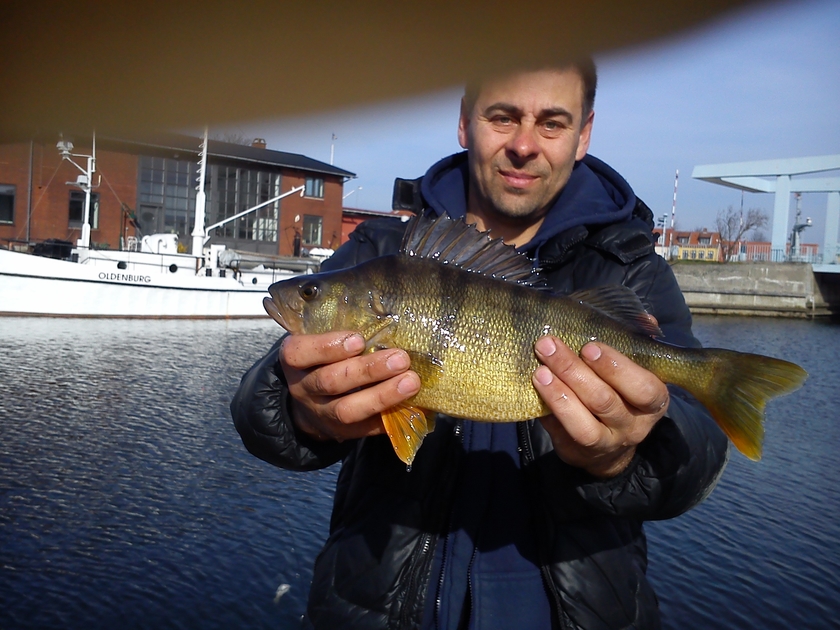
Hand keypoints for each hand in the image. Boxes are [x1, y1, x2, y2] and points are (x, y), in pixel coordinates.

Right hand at [280, 331, 420, 441]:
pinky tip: (412, 406)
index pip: (300, 354)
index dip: (328, 347)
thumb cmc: (324, 359)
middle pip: (331, 381)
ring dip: (382, 395)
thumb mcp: (320, 341)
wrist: (310, 402)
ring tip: (410, 382)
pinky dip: (390, 417)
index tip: (359, 340)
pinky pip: (365, 429)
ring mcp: (321, 414)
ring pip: (347, 410)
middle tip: (400, 359)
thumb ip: (342, 335)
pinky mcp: (341, 433)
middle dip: (368, 370)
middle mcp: (304, 389)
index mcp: (295, 361)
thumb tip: (385, 322)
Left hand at [532, 336, 669, 477]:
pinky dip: (548, 410)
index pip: (643, 388)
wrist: (610, 448)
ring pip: (583, 424)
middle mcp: (633, 426)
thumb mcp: (636, 369)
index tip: (588, 347)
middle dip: (574, 371)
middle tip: (549, 346)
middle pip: (604, 400)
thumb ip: (637, 342)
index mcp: (653, 401)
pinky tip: (535, 389)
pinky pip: (562, 433)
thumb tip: (645, 318)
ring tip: (539, 371)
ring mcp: (606, 443)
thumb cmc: (621, 392)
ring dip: (558, 395)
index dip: (616, 367)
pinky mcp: (579, 452)